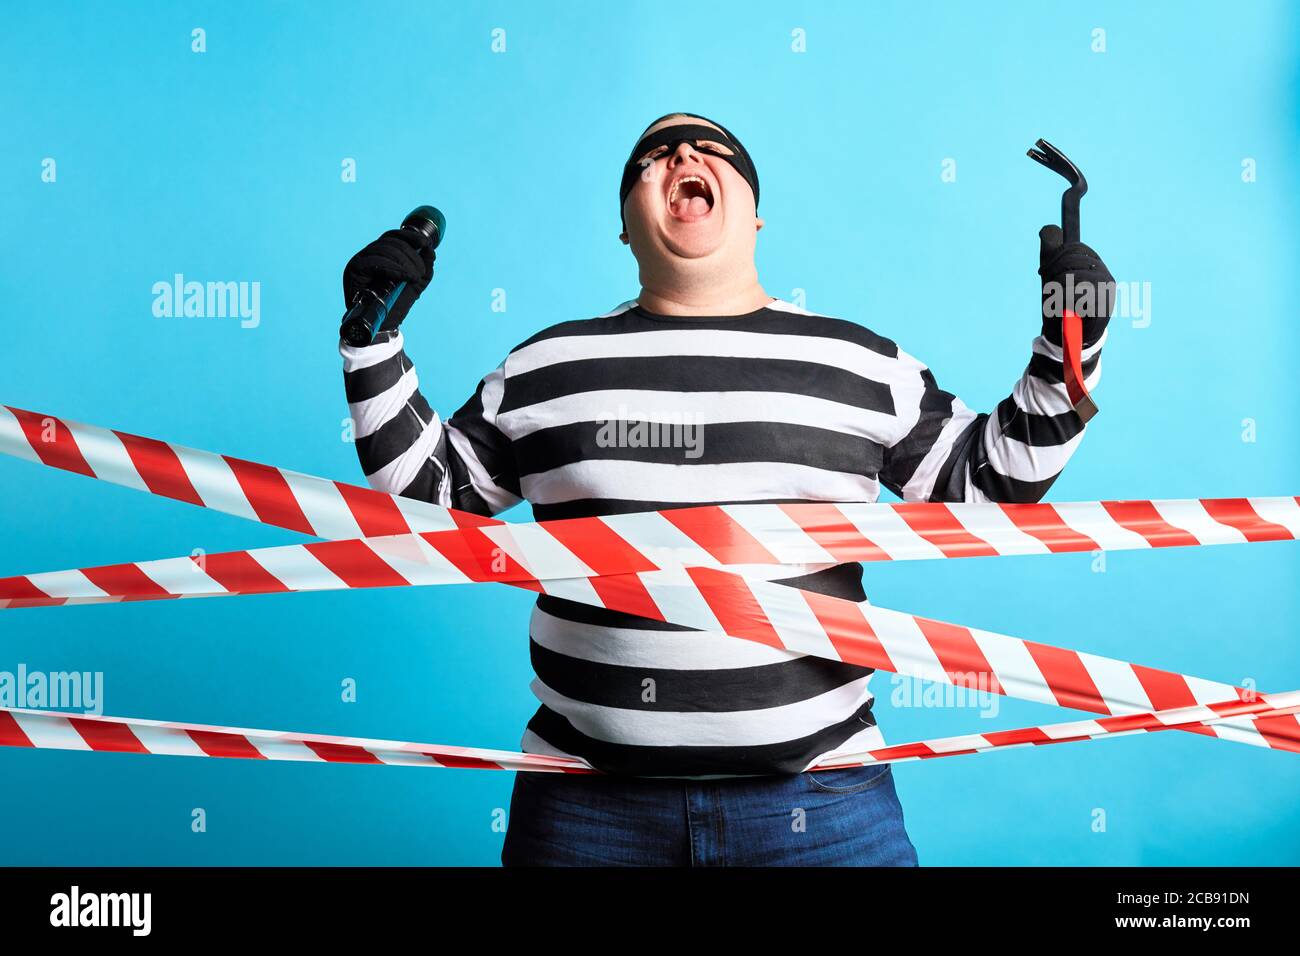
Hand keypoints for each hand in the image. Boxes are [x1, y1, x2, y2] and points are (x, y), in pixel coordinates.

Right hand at [342, 227, 434, 332]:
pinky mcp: (354, 271)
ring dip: (404, 263)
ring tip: (415, 277)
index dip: (409, 236)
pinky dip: (393, 268)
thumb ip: (424, 265)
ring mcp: (359, 261)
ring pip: (383, 250)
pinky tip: (405, 276)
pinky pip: (374, 262)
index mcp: (380, 254)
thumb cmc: (396, 304)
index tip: (425, 243)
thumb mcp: (416, 282)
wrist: (383, 325)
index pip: (392, 236)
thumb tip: (431, 248)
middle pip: (390, 242)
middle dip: (410, 255)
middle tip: (420, 272)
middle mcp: (368, 255)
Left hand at [1038, 225, 1113, 345]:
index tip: (1043, 273)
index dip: (1054, 257)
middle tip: (1049, 291)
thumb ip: (1051, 254)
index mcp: (1093, 265)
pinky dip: (1064, 302)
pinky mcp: (1103, 304)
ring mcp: (1105, 289)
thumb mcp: (1051, 278)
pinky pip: (1076, 295)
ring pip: (1071, 277)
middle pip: (1072, 258)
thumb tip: (1047, 229)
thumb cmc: (1059, 307)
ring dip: (1056, 292)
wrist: (1066, 338)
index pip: (1074, 248)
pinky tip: (1067, 310)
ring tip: (1058, 303)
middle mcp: (1103, 274)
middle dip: (1052, 273)